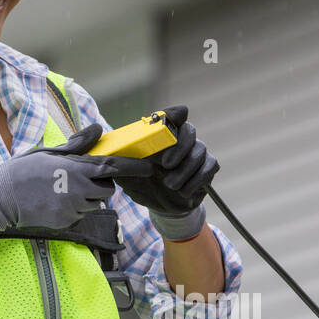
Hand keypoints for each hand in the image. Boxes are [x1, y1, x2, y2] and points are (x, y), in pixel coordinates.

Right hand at [0, 123, 152, 250]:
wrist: (1, 198)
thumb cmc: (24, 170)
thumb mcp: (50, 153)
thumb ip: (78, 145)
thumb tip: (98, 130)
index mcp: (76, 169)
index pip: (113, 168)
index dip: (134, 168)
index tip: (149, 168)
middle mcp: (78, 190)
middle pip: (107, 189)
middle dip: (103, 184)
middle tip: (84, 178)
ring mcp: (73, 208)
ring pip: (95, 203)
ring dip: (88, 197)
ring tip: (64, 189)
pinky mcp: (66, 222)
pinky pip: (80, 215)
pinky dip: (75, 208)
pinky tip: (55, 201)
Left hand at [113, 105, 218, 221]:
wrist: (162, 206)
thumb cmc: (144, 184)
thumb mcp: (129, 177)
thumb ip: (122, 166)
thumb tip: (109, 158)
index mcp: (162, 136)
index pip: (172, 116)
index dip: (175, 113)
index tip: (178, 114)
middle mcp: (182, 139)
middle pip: (189, 131)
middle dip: (179, 147)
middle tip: (165, 164)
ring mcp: (197, 152)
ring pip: (199, 151)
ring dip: (185, 170)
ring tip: (170, 185)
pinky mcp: (208, 167)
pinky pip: (210, 167)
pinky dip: (197, 180)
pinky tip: (184, 191)